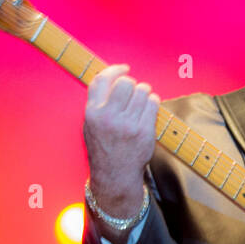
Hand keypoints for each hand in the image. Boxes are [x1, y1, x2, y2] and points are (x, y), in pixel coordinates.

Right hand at [83, 64, 160, 215]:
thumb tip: (113, 76)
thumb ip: (98, 102)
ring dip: (145, 93)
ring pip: (142, 91)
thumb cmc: (105, 147)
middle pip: (125, 82)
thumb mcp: (91, 124)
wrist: (115, 174)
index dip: (114, 70)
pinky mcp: (144, 131)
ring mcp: (127, 125)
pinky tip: (149, 110)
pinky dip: (153, 102)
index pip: (101, 80)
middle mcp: (109, 117)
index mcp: (92, 113)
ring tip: (141, 104)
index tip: (124, 69)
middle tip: (134, 94)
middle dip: (132, 84)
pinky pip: (153, 103)